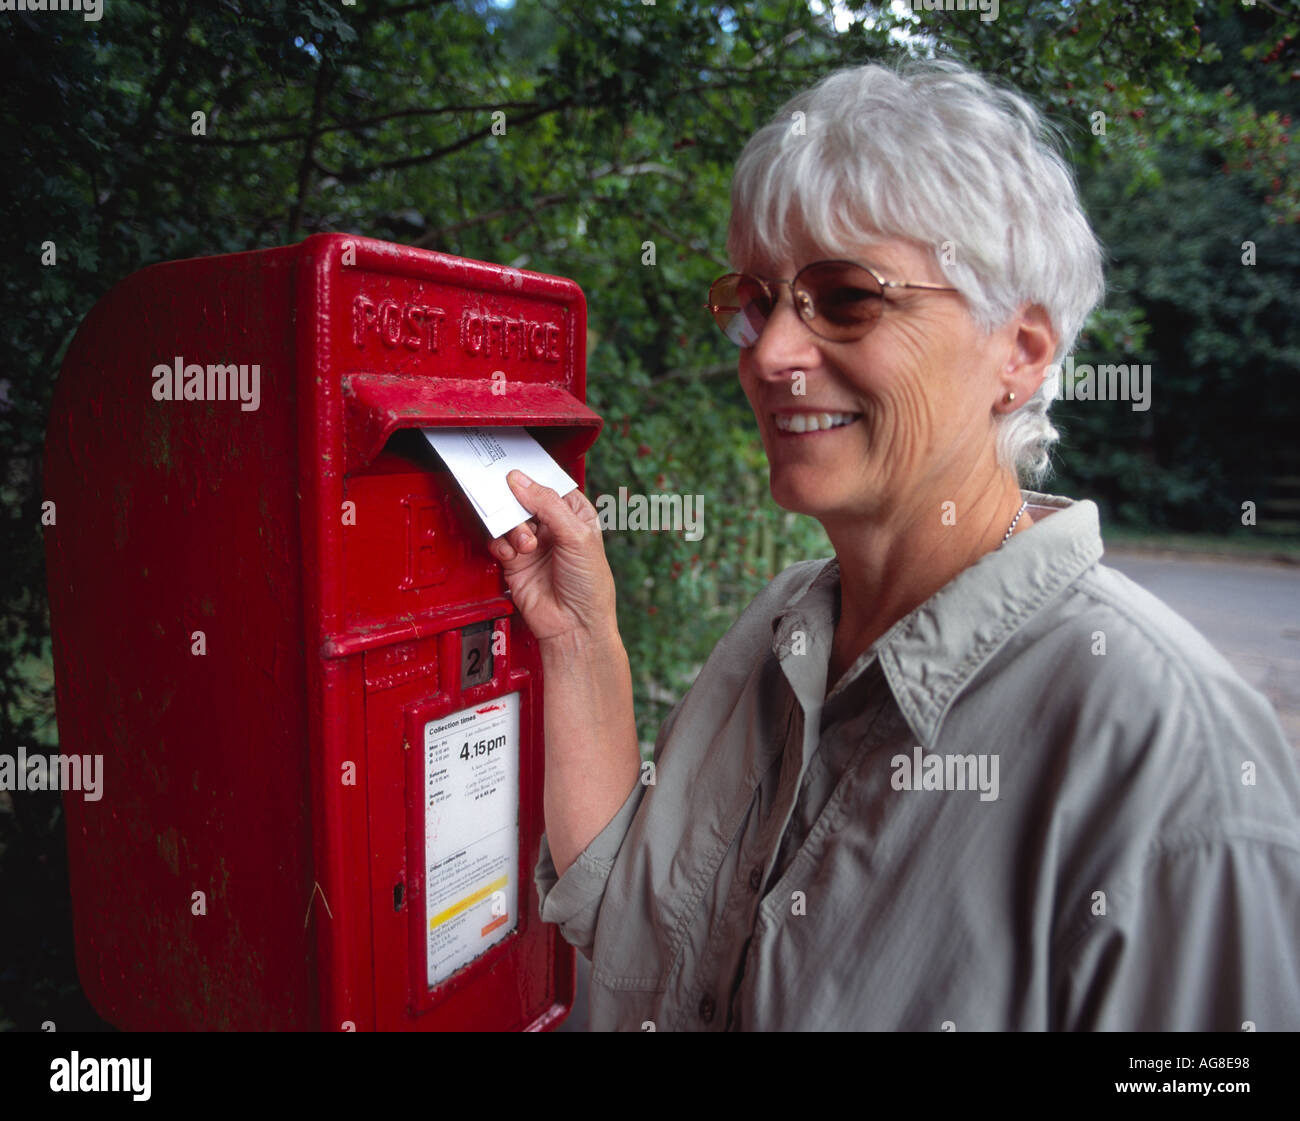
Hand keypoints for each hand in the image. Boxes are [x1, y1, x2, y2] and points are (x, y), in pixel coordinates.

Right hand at [488, 470, 617, 643]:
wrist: (574, 626)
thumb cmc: (590, 586)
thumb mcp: (576, 536)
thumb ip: (547, 505)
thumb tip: (520, 480)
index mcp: (575, 514)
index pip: (549, 485)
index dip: (533, 479)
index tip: (517, 473)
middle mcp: (552, 526)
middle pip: (523, 500)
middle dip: (517, 503)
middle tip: (511, 504)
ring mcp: (532, 544)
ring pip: (508, 519)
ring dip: (512, 527)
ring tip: (525, 543)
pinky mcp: (514, 561)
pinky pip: (497, 541)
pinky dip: (500, 544)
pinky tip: (512, 553)